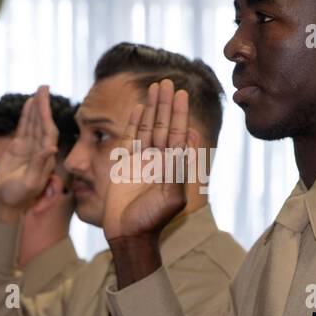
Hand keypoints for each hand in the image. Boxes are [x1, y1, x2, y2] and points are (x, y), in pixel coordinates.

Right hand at [0, 86, 59, 222]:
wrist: (6, 203)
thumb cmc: (18, 197)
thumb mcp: (30, 183)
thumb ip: (40, 165)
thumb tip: (52, 148)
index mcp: (46, 158)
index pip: (49, 132)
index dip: (48, 115)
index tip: (46, 100)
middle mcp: (40, 151)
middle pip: (43, 124)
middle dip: (43, 106)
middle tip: (44, 86)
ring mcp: (30, 149)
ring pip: (34, 124)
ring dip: (37, 108)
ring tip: (38, 91)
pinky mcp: (19, 149)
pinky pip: (24, 129)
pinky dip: (27, 116)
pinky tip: (29, 105)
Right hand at [102, 79, 189, 242]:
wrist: (128, 233)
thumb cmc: (152, 219)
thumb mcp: (172, 195)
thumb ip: (178, 168)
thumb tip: (189, 141)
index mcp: (173, 165)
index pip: (178, 133)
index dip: (180, 113)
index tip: (181, 94)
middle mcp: (160, 159)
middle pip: (164, 125)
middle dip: (166, 104)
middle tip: (167, 82)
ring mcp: (142, 160)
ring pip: (149, 127)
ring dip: (152, 108)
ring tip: (155, 87)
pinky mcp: (125, 164)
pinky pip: (131, 138)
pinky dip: (135, 123)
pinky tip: (140, 108)